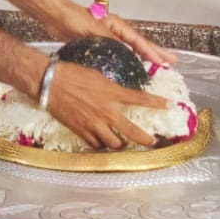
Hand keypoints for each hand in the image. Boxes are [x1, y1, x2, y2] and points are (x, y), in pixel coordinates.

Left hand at [44, 2, 177, 68]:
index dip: (152, 52)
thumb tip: (127, 55)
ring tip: (156, 67)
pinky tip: (128, 71)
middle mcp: (114, 31)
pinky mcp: (97, 45)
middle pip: (139, 44)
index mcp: (116, 25)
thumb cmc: (73, 18)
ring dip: (143, 59)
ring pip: (130, 50)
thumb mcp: (95, 30)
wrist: (55, 16)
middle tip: (171, 61)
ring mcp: (107, 38)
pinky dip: (126, 62)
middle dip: (155, 53)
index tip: (164, 61)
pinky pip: (117, 55)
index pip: (139, 40)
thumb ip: (111, 42)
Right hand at [44, 62, 169, 149]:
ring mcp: (94, 124)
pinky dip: (101, 145)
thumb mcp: (97, 75)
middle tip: (153, 142)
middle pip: (133, 132)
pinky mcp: (81, 131)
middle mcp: (107, 111)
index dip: (157, 103)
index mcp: (112, 93)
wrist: (50, 83)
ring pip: (115, 143)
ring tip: (125, 144)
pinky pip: (96, 144)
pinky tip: (103, 143)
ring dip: (122, 145)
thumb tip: (117, 92)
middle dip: (146, 139)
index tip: (169, 105)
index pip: (141, 99)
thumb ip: (110, 87)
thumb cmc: (71, 73)